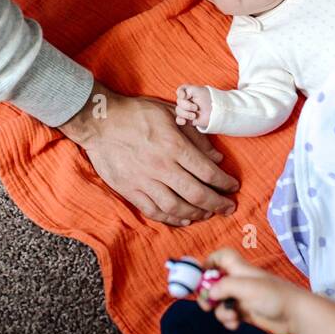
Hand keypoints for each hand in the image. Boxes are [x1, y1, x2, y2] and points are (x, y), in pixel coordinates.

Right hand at [58, 82, 237, 225]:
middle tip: (229, 208)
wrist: (100, 122)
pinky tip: (184, 219)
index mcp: (175, 147)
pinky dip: (172, 219)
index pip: (208, 172)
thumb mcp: (171, 115)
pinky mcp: (131, 190)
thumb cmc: (137, 114)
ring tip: (209, 214)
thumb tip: (216, 158)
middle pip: (197, 194)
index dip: (225, 183)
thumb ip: (196, 137)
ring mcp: (145, 181)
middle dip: (218, 204)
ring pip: (177, 207)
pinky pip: (155, 211)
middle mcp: (162, 167)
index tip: (233, 186)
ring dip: (198, 214)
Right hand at [174, 84, 212, 127]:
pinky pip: (178, 119)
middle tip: (196, 108)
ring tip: (195, 116)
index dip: (180, 93)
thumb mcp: (199, 90)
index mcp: (190, 92)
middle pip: (178, 102)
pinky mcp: (188, 118)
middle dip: (186, 106)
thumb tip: (180, 96)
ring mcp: (187, 110)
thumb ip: (188, 89)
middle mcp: (188, 100)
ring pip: (178, 111)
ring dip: (185, 114)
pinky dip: (180, 120)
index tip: (184, 96)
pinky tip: (184, 121)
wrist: (218, 112)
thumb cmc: (210, 99)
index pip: (180, 90)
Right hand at [197, 247, 308, 333]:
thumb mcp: (247, 287)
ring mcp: (243, 297)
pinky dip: (228, 319)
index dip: (209, 262)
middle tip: (207, 305)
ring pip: (220, 301)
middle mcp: (240, 281)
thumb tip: (210, 293)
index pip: (221, 257)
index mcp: (240, 269)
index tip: (200, 277)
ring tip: (231, 317)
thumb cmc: (275, 296)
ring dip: (220, 311)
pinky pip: (229, 314)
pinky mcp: (247, 312)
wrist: (296, 316)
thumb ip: (225, 286)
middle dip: (208, 294)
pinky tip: (236, 324)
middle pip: (215, 282)